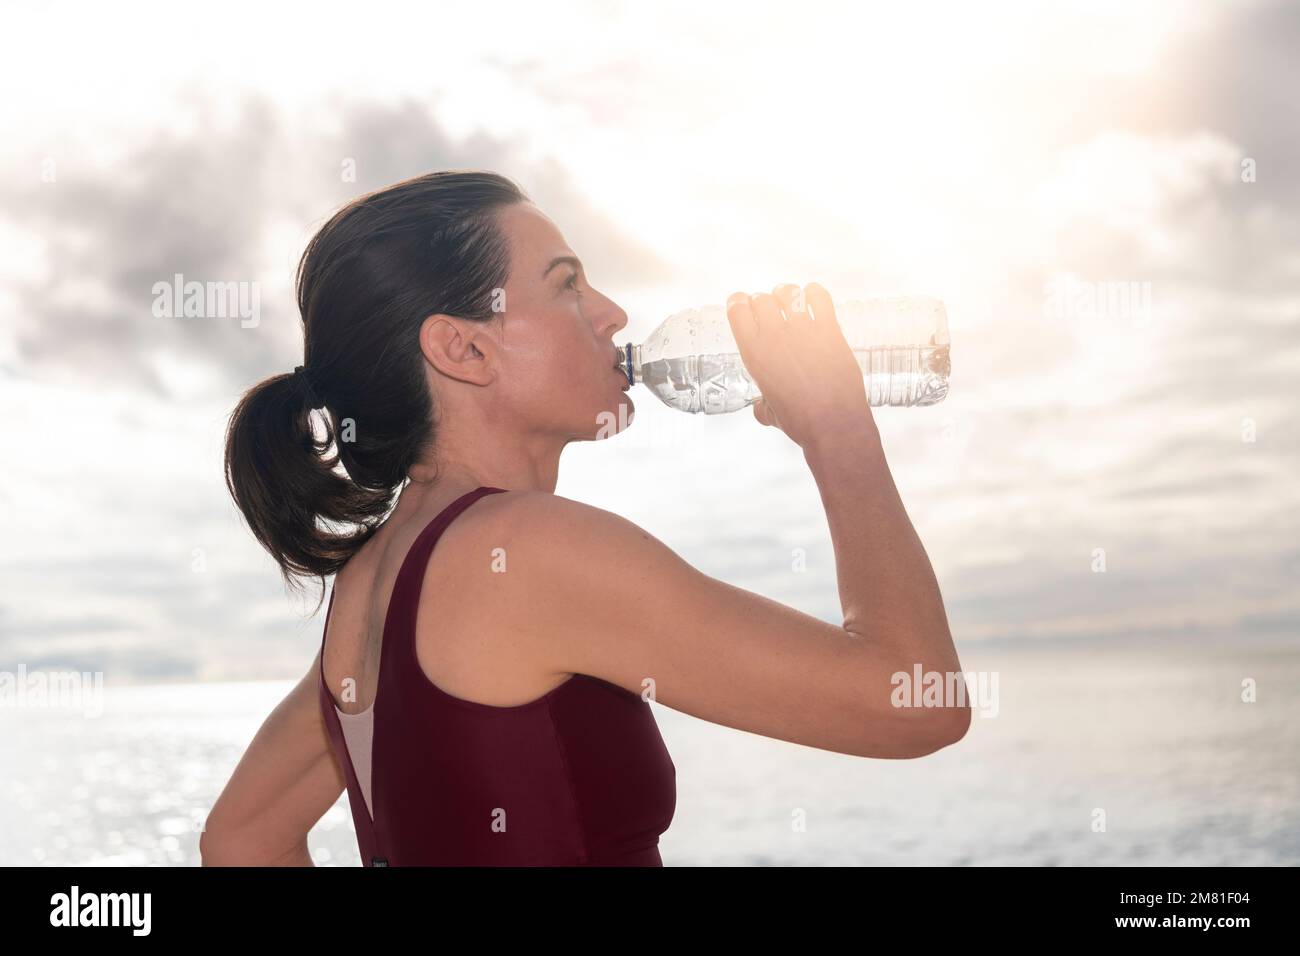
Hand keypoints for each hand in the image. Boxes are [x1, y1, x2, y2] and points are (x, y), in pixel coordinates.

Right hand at [725, 283, 871, 448]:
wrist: (833, 424)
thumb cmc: (800, 422)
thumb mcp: (770, 414)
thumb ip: (762, 406)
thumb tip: (761, 407)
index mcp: (754, 353)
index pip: (737, 310)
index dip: (738, 303)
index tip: (740, 303)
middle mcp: (775, 336)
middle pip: (762, 299)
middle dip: (763, 302)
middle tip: (768, 308)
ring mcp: (804, 330)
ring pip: (789, 293)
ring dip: (786, 294)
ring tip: (789, 300)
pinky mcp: (830, 330)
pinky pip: (820, 297)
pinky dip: (814, 293)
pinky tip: (813, 298)